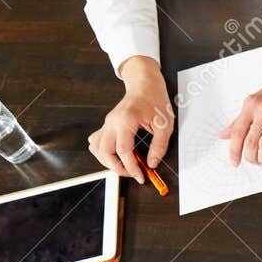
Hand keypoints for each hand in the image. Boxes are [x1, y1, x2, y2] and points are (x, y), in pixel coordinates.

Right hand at [88, 56, 171, 182]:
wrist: (145, 84)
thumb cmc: (155, 100)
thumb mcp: (165, 125)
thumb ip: (159, 146)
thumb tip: (152, 164)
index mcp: (126, 121)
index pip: (123, 151)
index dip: (131, 168)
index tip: (141, 177)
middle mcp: (112, 122)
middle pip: (104, 152)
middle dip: (117, 167)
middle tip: (133, 173)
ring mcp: (107, 123)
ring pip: (96, 148)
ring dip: (107, 161)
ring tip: (124, 166)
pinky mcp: (107, 125)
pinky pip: (96, 141)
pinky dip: (102, 152)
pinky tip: (114, 156)